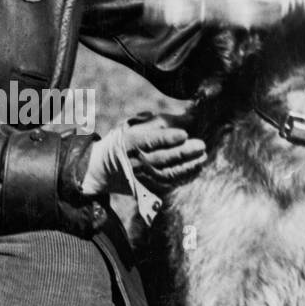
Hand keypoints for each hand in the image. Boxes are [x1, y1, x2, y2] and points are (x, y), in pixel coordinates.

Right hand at [81, 114, 206, 198]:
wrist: (102, 169)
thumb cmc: (124, 140)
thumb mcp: (134, 125)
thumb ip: (160, 121)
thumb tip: (188, 118)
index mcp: (130, 142)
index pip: (150, 140)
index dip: (168, 138)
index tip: (184, 133)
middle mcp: (135, 161)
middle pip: (162, 158)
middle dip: (183, 152)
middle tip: (201, 145)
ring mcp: (142, 177)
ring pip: (167, 173)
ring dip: (187, 166)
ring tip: (202, 157)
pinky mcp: (147, 187)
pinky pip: (168, 184)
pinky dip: (184, 177)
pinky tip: (195, 168)